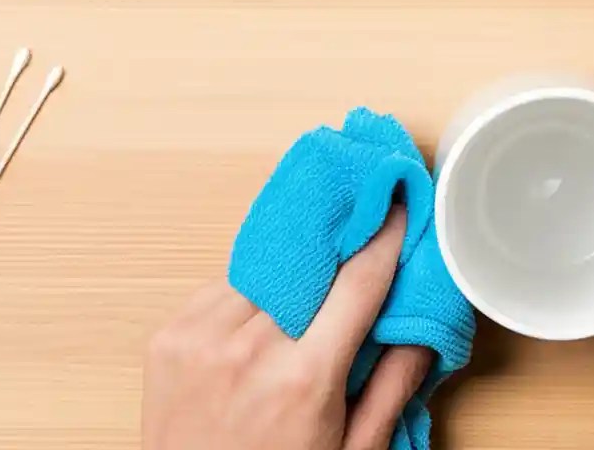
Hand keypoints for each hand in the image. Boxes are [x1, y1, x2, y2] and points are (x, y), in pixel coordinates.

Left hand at [142, 207, 433, 449]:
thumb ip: (394, 386)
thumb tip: (425, 329)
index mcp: (305, 378)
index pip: (358, 280)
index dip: (383, 236)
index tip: (395, 207)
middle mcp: (249, 349)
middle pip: (310, 265)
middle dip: (338, 248)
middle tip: (359, 228)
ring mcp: (200, 339)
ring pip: (265, 272)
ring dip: (290, 275)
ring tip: (305, 295)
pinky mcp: (168, 339)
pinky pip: (222, 290)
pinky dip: (248, 297)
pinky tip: (261, 323)